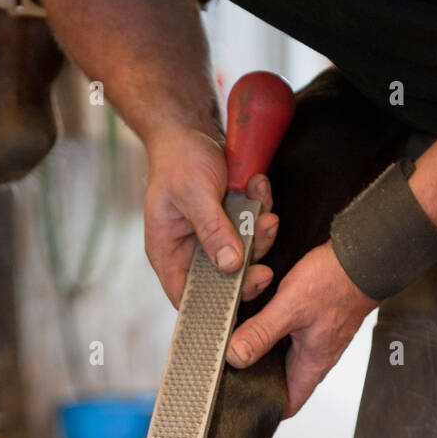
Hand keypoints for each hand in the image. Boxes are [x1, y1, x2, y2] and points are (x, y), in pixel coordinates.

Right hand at [144, 127, 278, 306]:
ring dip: (260, 236)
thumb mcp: (194, 193)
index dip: (210, 309)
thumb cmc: (180, 159)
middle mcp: (191, 251)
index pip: (186, 296)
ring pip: (245, 254)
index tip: (238, 307)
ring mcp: (214, 238)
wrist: (190, 127)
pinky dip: (262, 210)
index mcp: (169, 252)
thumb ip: (212, 230)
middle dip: (248, 271)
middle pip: (223, 281)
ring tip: (267, 214)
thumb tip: (230, 265)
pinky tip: (260, 185)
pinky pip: (254, 228)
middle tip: (265, 269)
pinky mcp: (233, 222)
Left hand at [226, 241, 376, 415]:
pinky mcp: (315, 321)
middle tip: (232, 377)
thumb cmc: (335, 282)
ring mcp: (317, 338)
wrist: (362, 257)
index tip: (245, 407)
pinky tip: (256, 322)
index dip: (268, 410)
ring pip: (284, 357)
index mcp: (313, 364)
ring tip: (238, 351)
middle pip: (284, 382)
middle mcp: (316, 356)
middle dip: (260, 381)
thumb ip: (261, 333)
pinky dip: (272, 333)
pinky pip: (289, 336)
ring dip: (264, 354)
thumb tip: (235, 357)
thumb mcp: (290, 308)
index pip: (290, 404)